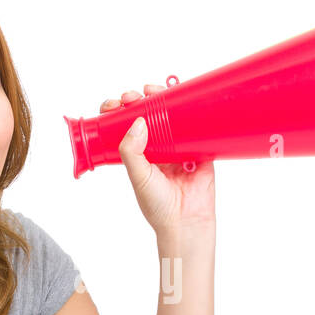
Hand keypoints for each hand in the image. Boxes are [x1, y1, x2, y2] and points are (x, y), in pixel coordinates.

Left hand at [101, 83, 215, 233]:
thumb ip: (132, 150)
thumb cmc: (159, 206)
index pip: (124, 127)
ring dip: (162, 100)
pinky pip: (196, 126)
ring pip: (170, 116)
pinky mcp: (199, 149)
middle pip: (147, 115)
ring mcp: (179, 147)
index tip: (115, 105)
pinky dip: (190, 110)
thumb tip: (137, 121)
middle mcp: (158, 148)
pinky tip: (182, 98)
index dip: (118, 113)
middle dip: (138, 101)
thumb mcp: (137, 176)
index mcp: (139, 155)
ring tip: (153, 92)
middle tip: (134, 97)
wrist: (187, 222)